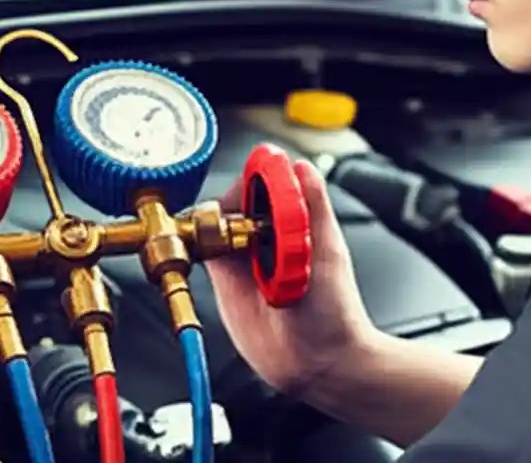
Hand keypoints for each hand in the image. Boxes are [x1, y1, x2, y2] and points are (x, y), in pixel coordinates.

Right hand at [204, 159, 376, 397]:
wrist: (316, 362)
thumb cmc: (334, 313)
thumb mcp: (328, 252)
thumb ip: (314, 207)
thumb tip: (299, 167)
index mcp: (293, 218)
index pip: (262, 181)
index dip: (253, 178)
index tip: (250, 185)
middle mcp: (264, 232)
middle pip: (232, 197)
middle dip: (228, 203)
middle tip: (238, 225)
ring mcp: (242, 253)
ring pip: (212, 221)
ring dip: (211, 226)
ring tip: (231, 248)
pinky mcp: (222, 275)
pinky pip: (201, 250)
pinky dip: (196, 245)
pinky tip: (210, 254)